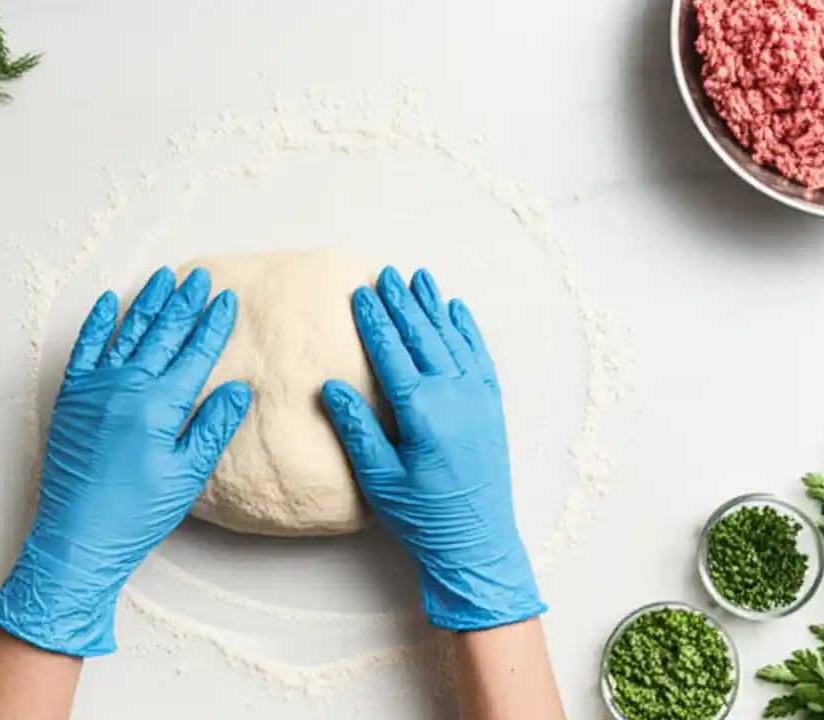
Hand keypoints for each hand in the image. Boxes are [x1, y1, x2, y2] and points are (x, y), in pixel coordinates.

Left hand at [0, 267, 251, 656]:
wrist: (77, 538)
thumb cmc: (136, 513)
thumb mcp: (188, 475)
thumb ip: (213, 427)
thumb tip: (240, 389)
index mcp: (160, 405)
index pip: (195, 354)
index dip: (214, 325)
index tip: (228, 300)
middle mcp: (126, 387)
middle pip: (163, 335)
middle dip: (185, 303)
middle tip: (201, 277)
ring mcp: (95, 389)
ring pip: (126, 333)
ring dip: (148, 303)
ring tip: (164, 277)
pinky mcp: (72, 399)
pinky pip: (85, 350)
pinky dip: (97, 324)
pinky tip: (108, 303)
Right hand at [321, 267, 544, 630]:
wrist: (476, 543)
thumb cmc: (423, 516)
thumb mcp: (379, 478)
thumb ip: (356, 429)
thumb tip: (331, 387)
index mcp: (423, 411)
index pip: (392, 354)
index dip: (374, 322)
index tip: (360, 294)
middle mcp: (455, 395)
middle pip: (423, 337)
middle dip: (403, 304)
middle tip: (386, 274)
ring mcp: (478, 398)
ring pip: (452, 339)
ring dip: (434, 307)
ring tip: (419, 278)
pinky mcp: (492, 407)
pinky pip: (479, 356)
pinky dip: (467, 329)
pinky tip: (456, 310)